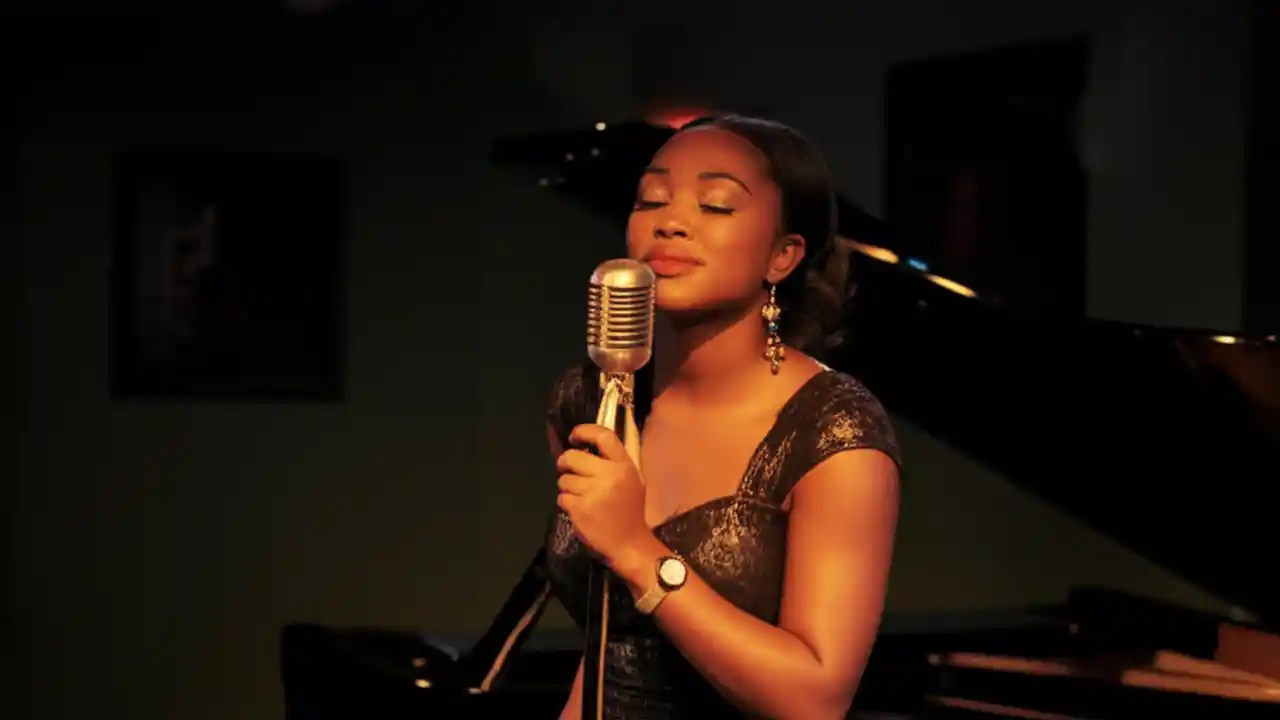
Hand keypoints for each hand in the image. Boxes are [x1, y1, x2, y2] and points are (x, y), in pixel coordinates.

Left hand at [556, 423, 650, 569]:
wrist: (629, 544)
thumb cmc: (628, 511)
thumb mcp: (630, 481)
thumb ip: (610, 464)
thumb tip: (581, 448)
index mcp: (624, 466)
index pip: (604, 436)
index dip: (584, 431)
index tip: (574, 436)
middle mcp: (610, 475)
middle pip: (573, 457)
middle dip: (565, 463)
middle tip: (567, 470)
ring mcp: (594, 492)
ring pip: (564, 479)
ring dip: (567, 487)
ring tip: (581, 497)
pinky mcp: (580, 508)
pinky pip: (562, 497)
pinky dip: (566, 502)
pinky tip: (579, 510)